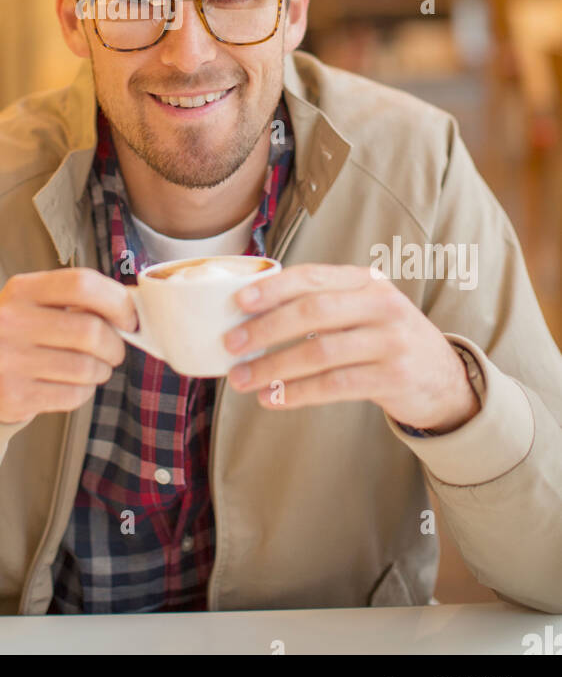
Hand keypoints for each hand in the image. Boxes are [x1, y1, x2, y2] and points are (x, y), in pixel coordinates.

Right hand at [0, 268, 135, 424]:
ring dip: (102, 370)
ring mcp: (9, 361)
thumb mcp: (34, 301)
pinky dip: (85, 391)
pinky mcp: (13, 395)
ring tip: (94, 368)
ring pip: (85, 367)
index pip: (81, 284)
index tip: (130, 319)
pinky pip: (73, 395)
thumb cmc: (18, 330)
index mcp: (22, 289)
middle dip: (115, 345)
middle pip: (89, 331)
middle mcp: (11, 322)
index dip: (117, 302)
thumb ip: (77, 299)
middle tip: (114, 350)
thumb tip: (130, 312)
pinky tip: (74, 384)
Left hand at [223, 263, 480, 432]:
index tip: (239, 302)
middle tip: (231, 345)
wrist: (445, 379)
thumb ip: (323, 303)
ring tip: (242, 379)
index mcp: (366, 281)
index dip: (273, 288)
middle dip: (265, 329)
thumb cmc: (386, 340)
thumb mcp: (364, 309)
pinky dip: (298, 393)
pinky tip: (272, 399)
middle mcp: (381, 305)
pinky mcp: (393, 378)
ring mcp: (390, 341)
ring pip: (319, 352)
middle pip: (312, 313)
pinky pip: (335, 385)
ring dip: (274, 368)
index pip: (313, 277)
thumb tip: (252, 312)